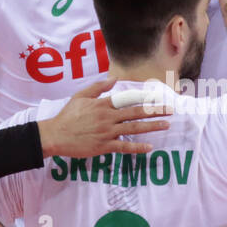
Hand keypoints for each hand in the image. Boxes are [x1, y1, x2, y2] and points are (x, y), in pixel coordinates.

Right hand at [38, 79, 172, 157]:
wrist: (55, 135)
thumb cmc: (67, 116)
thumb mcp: (81, 96)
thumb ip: (98, 87)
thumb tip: (114, 79)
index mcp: (103, 104)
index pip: (129, 99)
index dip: (145, 98)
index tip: (159, 97)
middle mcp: (108, 117)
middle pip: (136, 112)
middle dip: (156, 110)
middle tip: (171, 110)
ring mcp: (107, 132)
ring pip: (134, 128)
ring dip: (152, 126)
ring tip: (166, 125)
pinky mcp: (104, 146)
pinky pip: (124, 147)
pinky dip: (137, 147)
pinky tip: (150, 147)